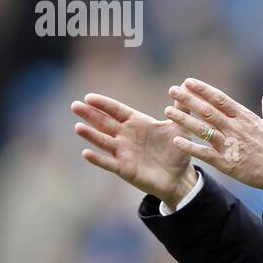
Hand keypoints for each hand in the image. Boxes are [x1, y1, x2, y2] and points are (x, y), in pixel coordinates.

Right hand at [72, 93, 197, 205]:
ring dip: (91, 135)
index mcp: (137, 123)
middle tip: (75, 105)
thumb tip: (187, 85)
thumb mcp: (180, 128)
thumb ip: (180, 109)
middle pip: (105, 123)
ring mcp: (124, 152)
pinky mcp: (125, 169)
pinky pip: (109, 163)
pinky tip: (86, 153)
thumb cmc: (177, 150)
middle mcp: (126, 136)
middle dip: (90, 115)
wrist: (180, 177)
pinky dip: (98, 159)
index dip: (104, 104)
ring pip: (104, 141)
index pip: (117, 111)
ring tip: (78, 127)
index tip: (89, 97)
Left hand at [164, 79, 262, 189]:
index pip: (220, 99)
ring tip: (168, 111)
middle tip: (172, 90)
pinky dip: (190, 146)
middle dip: (188, 100)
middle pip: (208, 111)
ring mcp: (231, 145)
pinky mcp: (227, 163)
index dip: (203, 90)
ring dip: (184, 120)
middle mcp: (236, 128)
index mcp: (245, 117)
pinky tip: (176, 140)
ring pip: (203, 129)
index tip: (188, 82)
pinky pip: (205, 153)